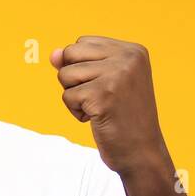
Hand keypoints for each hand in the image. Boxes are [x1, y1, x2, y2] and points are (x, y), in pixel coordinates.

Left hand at [50, 35, 169, 176]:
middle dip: (73, 79)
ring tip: (99, 108)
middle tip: (98, 97)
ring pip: (65, 75)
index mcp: (133, 50)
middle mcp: (128, 57)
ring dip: (74, 97)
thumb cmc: (122, 118)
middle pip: (70, 53)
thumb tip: (53, 54)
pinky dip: (76, 112)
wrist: (141, 152)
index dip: (82, 67)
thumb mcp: (106, 82)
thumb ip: (80, 63)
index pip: (82, 42)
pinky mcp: (103, 95)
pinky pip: (67, 96)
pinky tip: (97, 119)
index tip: (106, 87)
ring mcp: (117, 75)